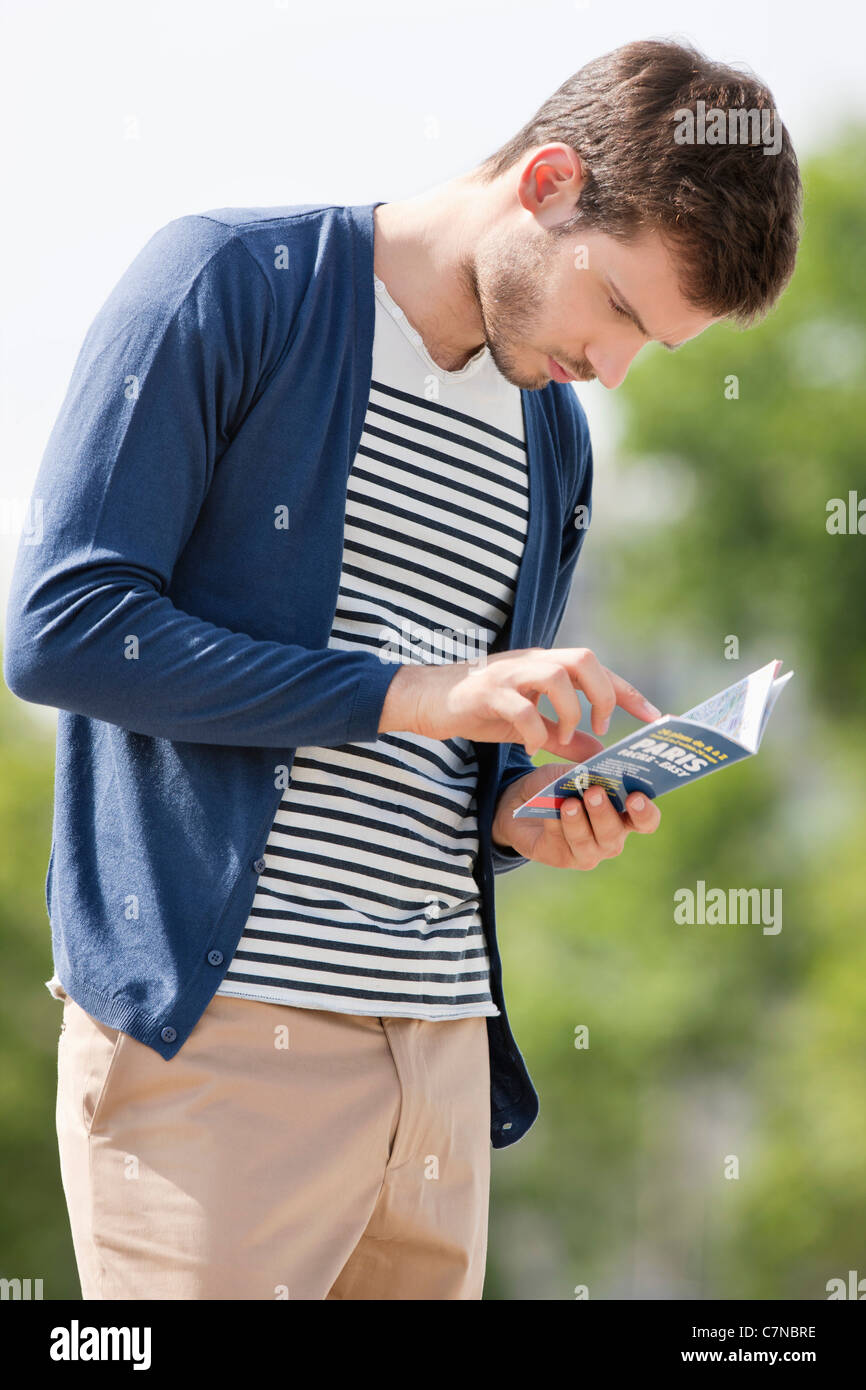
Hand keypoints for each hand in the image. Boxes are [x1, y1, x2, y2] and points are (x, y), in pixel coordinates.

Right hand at [379, 646, 661, 758]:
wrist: (427, 699)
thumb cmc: (481, 709)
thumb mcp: (529, 725)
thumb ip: (564, 736)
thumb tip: (600, 751)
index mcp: (545, 666)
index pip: (597, 670)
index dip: (629, 693)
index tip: (656, 718)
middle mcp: (531, 662)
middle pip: (582, 659)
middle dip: (601, 694)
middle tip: (601, 727)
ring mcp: (508, 673)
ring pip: (554, 676)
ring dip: (568, 711)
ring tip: (563, 737)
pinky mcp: (485, 691)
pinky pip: (520, 706)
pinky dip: (534, 729)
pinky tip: (532, 747)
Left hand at [491, 756, 661, 869]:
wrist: (520, 801)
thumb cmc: (555, 785)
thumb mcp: (569, 771)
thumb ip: (585, 771)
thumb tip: (596, 769)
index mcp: (622, 815)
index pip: (646, 821)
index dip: (645, 812)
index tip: (635, 797)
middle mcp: (610, 838)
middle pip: (614, 833)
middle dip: (604, 812)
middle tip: (594, 792)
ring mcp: (587, 852)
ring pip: (587, 842)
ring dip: (578, 821)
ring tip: (568, 804)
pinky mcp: (561, 859)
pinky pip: (561, 843)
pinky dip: (554, 824)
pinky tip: (547, 813)